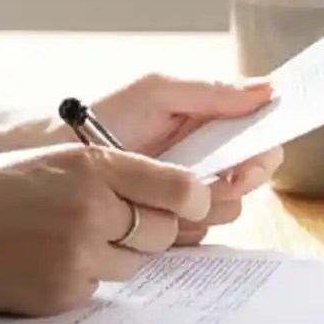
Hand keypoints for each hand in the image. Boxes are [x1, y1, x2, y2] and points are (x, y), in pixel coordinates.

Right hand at [0, 145, 209, 315]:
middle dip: (147, 230)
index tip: (192, 202)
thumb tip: (170, 196)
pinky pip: (97, 288)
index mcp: (89, 164)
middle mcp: (91, 207)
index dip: (193, 198)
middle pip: (163, 230)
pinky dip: (78, 278)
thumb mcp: (43, 163)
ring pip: (134, 264)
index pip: (180, 186)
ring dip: (111, 255)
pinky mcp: (61, 292)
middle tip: (114, 223)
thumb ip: (103, 175)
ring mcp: (77, 254)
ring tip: (58, 238)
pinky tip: (37, 262)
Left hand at [69, 74, 282, 245]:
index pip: (260, 144)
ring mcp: (185, 197)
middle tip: (209, 179)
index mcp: (209, 127)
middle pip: (249, 183)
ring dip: (207, 204)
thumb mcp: (157, 92)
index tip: (253, 159)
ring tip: (170, 190)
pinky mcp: (167, 225)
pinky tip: (155, 210)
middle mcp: (204, 163)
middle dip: (235, 182)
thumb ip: (211, 92)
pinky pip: (195, 234)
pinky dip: (183, 224)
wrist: (55, 155)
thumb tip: (269, 89)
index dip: (263, 153)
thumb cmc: (103, 117)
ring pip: (226, 212)